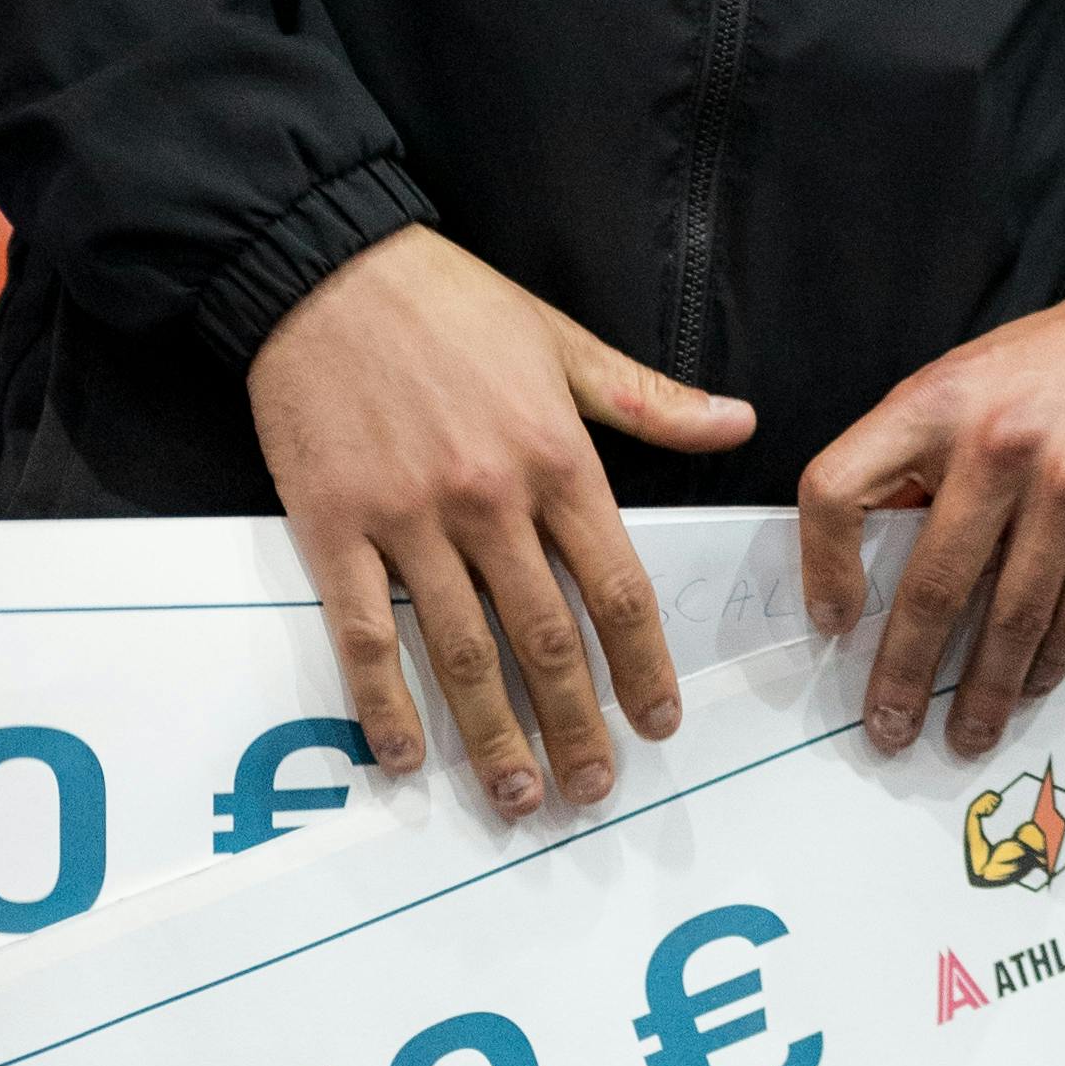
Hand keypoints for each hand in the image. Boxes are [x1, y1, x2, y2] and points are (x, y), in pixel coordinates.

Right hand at [247, 227, 754, 823]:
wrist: (324, 268)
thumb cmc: (446, 301)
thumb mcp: (562, 341)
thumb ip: (650, 400)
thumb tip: (741, 422)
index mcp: (555, 458)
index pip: (616, 587)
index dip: (642, 667)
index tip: (657, 723)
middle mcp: (489, 500)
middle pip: (546, 638)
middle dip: (577, 724)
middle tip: (595, 790)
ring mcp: (407, 520)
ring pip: (462, 651)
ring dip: (494, 735)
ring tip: (518, 796)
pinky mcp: (333, 527)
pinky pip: (362, 634)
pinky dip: (383, 702)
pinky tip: (403, 756)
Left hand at [799, 291, 1064, 760]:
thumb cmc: (1053, 367)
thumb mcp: (962, 382)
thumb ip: (918, 460)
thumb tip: (876, 569)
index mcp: (933, 403)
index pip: (838, 488)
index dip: (821, 566)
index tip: (831, 623)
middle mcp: (997, 442)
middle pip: (932, 584)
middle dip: (905, 672)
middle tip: (889, 728)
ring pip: (1012, 615)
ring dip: (986, 689)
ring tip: (967, 732)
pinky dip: (1052, 658)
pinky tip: (1034, 683)